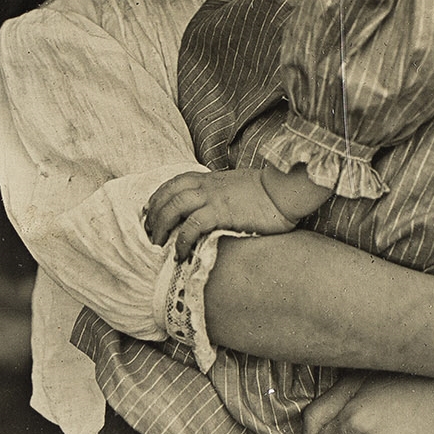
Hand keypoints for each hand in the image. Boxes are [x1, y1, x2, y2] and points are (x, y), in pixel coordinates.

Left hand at [145, 168, 296, 259]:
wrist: (284, 191)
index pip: (172, 183)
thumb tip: (209, 211)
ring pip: (173, 207)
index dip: (157, 199)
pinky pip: (192, 226)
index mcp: (208, 179)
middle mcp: (205, 186)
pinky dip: (181, 240)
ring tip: (159, 246)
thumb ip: (218, 195)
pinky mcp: (221, 213)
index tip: (150, 215)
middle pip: (167, 196)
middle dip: (153, 216)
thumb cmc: (265, 193)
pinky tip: (180, 254)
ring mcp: (212, 198)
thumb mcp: (235, 187)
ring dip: (161, 227)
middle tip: (150, 236)